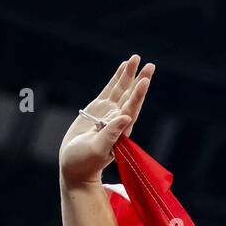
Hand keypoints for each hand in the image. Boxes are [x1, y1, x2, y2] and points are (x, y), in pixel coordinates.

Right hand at [59, 54, 154, 187]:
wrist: (75, 166)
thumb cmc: (85, 161)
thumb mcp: (98, 149)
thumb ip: (111, 134)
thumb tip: (126, 118)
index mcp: (121, 130)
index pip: (132, 108)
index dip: (138, 94)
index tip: (145, 80)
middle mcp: (118, 119)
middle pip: (131, 96)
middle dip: (140, 79)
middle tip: (150, 65)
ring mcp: (109, 113)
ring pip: (122, 90)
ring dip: (129, 75)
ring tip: (136, 58)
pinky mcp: (98, 109)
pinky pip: (110, 90)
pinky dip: (116, 79)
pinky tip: (122, 68)